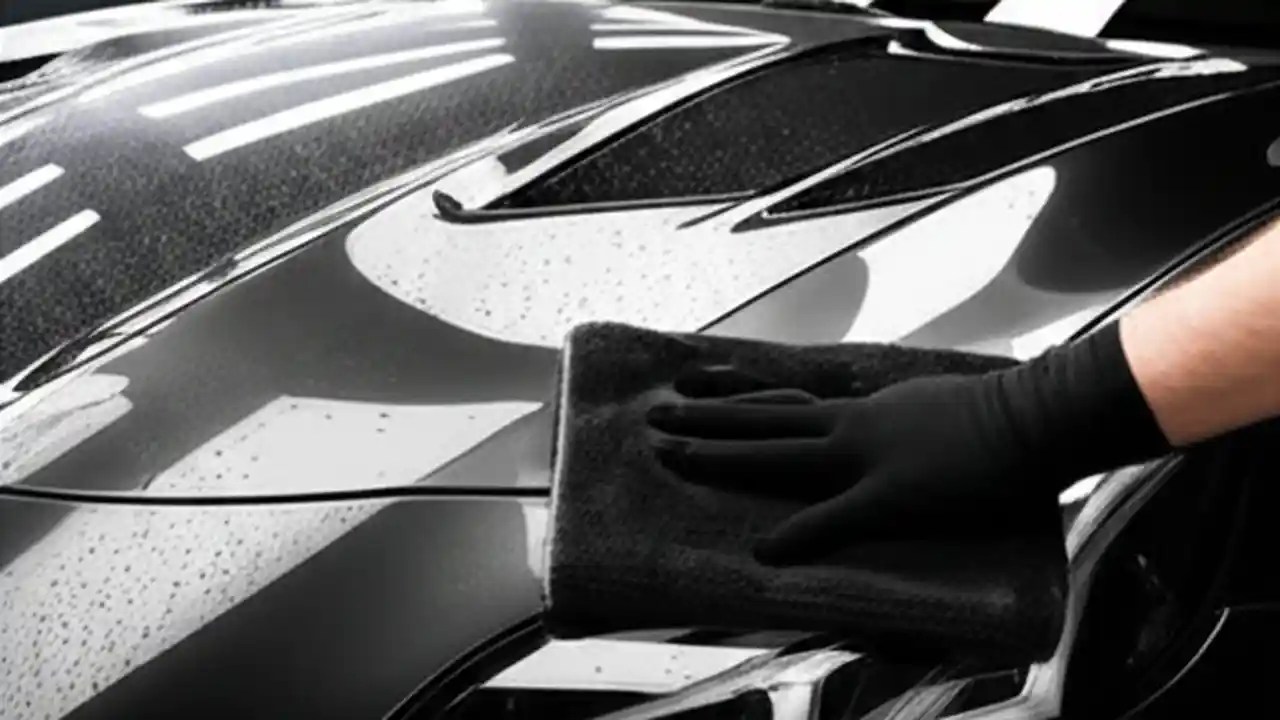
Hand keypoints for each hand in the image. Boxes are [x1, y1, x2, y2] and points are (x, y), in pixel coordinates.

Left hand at [647, 324, 1170, 564]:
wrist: (1031, 417)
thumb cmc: (989, 412)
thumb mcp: (923, 404)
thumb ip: (887, 413)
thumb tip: (866, 410)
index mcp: (859, 409)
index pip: (782, 401)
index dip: (735, 399)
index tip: (697, 389)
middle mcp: (849, 426)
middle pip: (761, 421)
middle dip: (704, 423)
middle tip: (654, 420)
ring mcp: (865, 458)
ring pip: (775, 453)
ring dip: (720, 455)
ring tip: (670, 456)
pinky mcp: (893, 496)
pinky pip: (837, 518)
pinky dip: (801, 534)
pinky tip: (763, 550)